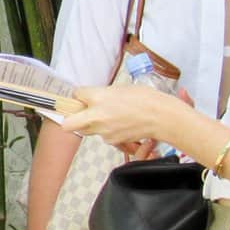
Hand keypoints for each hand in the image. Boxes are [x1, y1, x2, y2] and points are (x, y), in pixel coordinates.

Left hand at [61, 84, 184, 147]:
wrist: (161, 117)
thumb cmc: (146, 99)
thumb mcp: (121, 88)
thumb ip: (103, 94)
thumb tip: (94, 98)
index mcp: (98, 97)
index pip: (76, 95)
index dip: (80, 96)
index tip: (84, 96)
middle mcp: (96, 115)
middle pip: (68, 124)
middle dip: (69, 119)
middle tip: (78, 115)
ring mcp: (103, 130)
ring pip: (86, 130)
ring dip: (91, 125)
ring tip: (109, 117)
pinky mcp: (111, 140)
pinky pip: (102, 136)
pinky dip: (107, 131)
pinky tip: (121, 124)